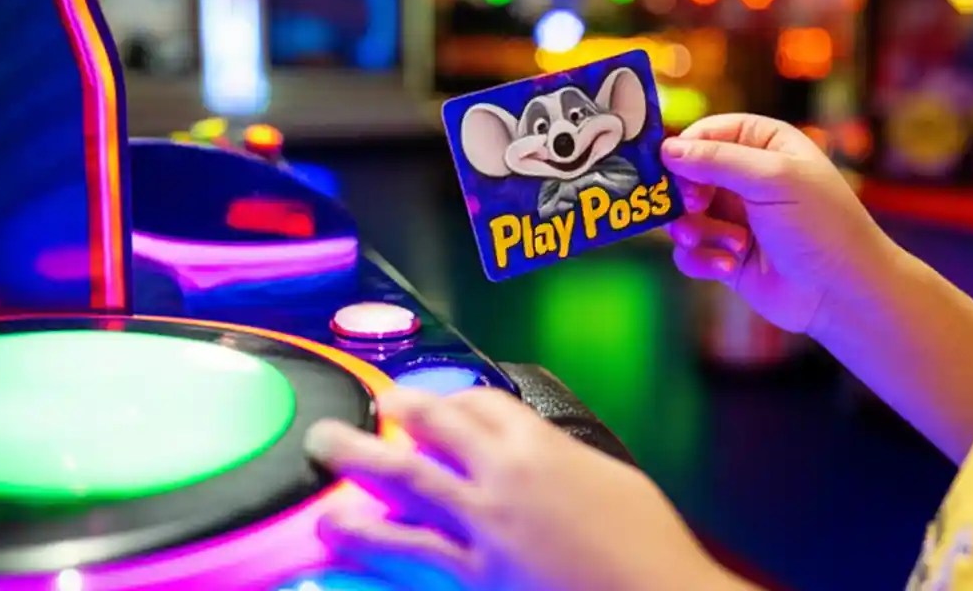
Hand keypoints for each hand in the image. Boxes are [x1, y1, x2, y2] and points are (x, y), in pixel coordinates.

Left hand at [305, 388, 751, 590]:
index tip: (428, 403)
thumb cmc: (647, 546)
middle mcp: (506, 476)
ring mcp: (486, 527)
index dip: (447, 399)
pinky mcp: (475, 577)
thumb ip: (563, 462)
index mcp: (544, 446)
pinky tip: (341, 535)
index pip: (481, 404)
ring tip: (326, 453)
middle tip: (362, 408)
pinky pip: (411, 554)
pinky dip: (372, 541)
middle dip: (392, 413)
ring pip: (406, 485)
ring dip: (359, 464)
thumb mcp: (611, 482)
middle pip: (433, 429)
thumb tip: (539, 456)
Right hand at [661, 114, 892, 333]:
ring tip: (729, 244)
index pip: (708, 132)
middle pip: (687, 174)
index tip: (671, 168)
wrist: (842, 292)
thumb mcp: (773, 179)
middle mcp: (747, 178)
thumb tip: (665, 150)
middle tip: (696, 206)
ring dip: (697, 230)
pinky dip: (701, 259)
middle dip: (686, 194)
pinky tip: (728, 267)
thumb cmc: (820, 225)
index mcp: (765, 145)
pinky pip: (690, 251)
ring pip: (683, 215)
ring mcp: (734, 218)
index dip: (685, 148)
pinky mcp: (725, 255)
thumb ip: (718, 160)